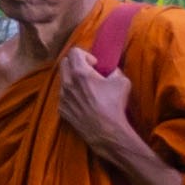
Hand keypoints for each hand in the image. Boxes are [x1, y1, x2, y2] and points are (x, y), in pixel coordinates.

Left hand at [53, 42, 150, 174]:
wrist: (107, 132)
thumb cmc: (114, 105)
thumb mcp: (122, 81)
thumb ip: (114, 70)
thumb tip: (110, 70)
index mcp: (80, 73)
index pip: (74, 52)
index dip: (86, 55)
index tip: (94, 65)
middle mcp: (67, 83)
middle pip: (64, 63)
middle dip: (75, 64)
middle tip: (87, 72)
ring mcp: (62, 97)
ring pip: (62, 80)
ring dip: (72, 80)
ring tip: (85, 89)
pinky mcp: (62, 110)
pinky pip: (63, 96)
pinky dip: (70, 95)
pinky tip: (83, 102)